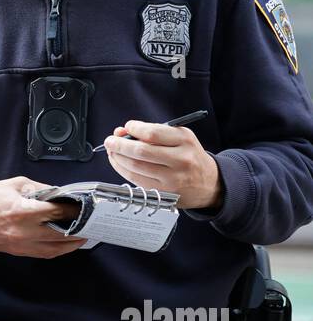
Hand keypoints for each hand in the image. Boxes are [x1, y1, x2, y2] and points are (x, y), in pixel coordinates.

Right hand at [0, 178, 87, 258]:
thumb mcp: (13, 185)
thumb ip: (38, 189)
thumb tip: (57, 194)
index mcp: (22, 211)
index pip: (57, 212)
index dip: (73, 210)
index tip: (84, 206)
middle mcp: (24, 231)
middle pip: (61, 233)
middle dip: (78, 228)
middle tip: (91, 222)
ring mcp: (21, 244)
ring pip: (55, 248)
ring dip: (72, 244)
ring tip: (84, 236)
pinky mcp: (17, 251)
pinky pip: (44, 254)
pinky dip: (58, 250)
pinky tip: (66, 244)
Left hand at [103, 120, 223, 210]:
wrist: (209, 183)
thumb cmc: (190, 156)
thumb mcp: (180, 138)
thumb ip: (153, 132)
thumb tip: (123, 131)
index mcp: (185, 141)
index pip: (153, 133)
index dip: (134, 129)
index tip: (126, 127)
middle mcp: (180, 160)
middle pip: (141, 152)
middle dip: (119, 145)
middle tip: (110, 141)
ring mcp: (172, 179)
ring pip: (136, 167)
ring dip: (118, 158)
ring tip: (112, 151)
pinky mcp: (164, 193)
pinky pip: (136, 180)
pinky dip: (123, 170)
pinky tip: (119, 163)